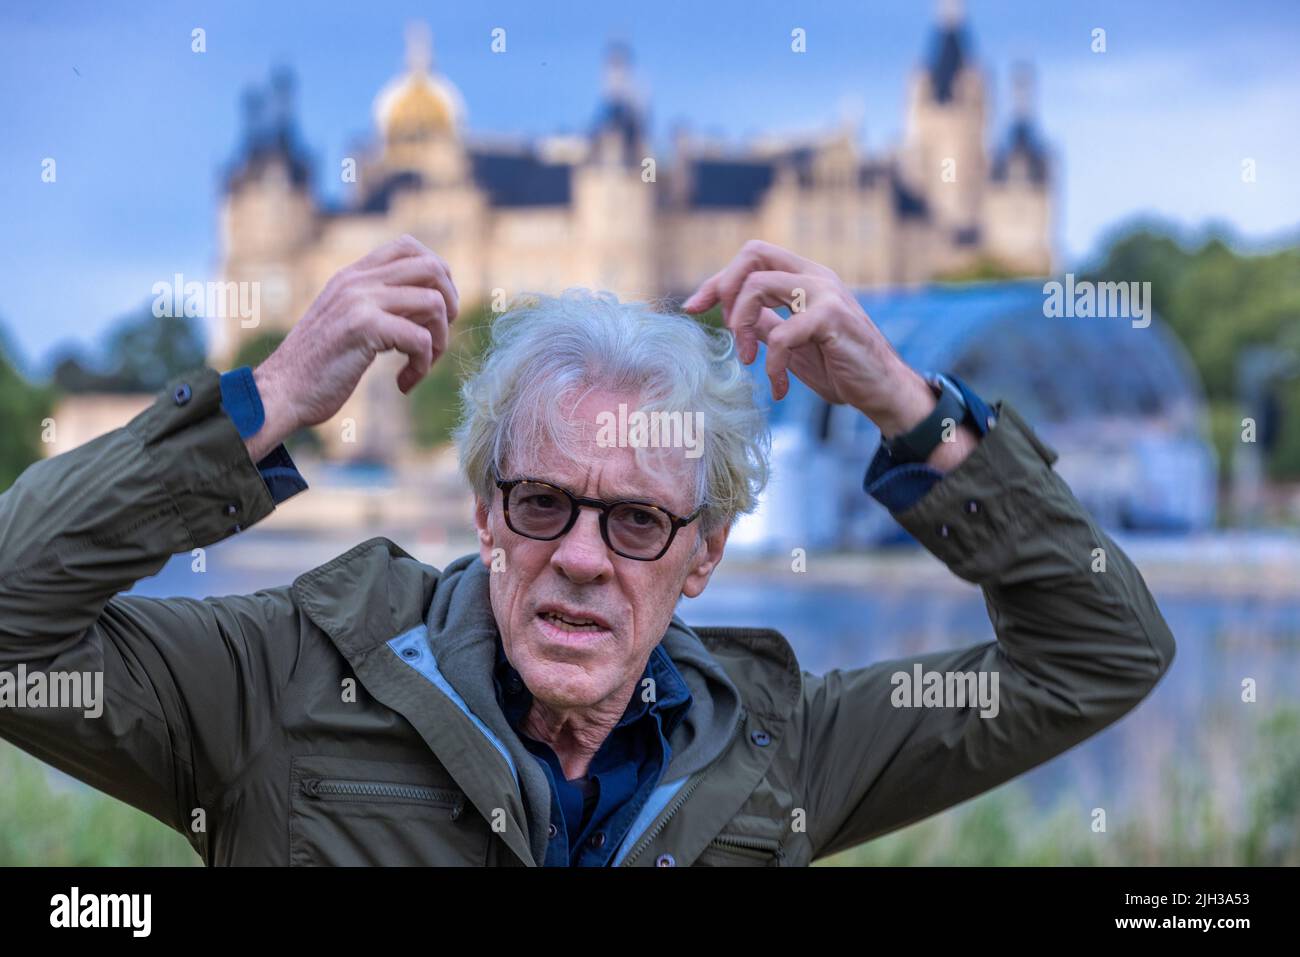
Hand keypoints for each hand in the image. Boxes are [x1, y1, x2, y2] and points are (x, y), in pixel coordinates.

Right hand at [246, 235, 458, 459]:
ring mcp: (360, 300)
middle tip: (437, 338)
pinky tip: (404, 383)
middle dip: (450, 304)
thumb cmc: (317, 368)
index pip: (409, 246)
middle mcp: (357, 281)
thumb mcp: (347, 322)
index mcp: (352, 276)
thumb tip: (430, 304)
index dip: (438, 275)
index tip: (435, 310)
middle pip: (432, 267)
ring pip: (434, 303)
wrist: (281, 393)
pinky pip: (420, 339)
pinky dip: (422, 366)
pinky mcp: (364, 327)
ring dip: (439, 341)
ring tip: (421, 365)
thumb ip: (378, 305)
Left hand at [681, 239, 935, 436]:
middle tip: (726, 332)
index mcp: (804, 277)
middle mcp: (814, 276)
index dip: (717, 280)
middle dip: (724, 289)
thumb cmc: (838, 367)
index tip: (693, 308)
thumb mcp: (791, 343)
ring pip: (758, 285)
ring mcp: (825, 293)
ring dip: (742, 327)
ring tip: (748, 360)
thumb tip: (730, 315)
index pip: (751, 257)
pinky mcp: (833, 318)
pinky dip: (772, 365)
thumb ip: (766, 323)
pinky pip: (781, 333)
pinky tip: (779, 387)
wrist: (882, 391)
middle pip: (751, 253)